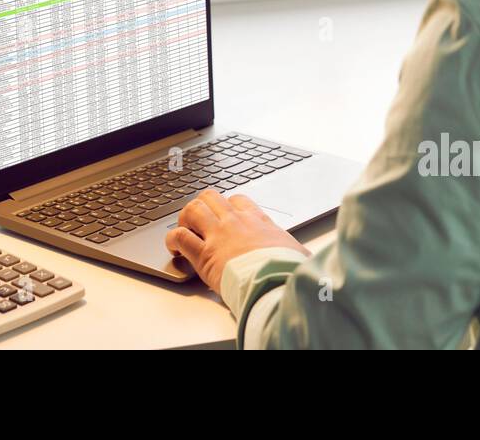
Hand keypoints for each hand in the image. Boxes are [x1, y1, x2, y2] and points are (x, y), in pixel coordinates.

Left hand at [165, 189, 308, 294]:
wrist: (276, 281)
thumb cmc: (289, 270)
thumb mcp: (297, 253)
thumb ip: (293, 250)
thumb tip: (306, 258)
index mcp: (258, 221)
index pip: (237, 200)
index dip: (227, 206)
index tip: (224, 216)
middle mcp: (235, 222)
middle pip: (211, 197)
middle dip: (202, 205)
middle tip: (198, 220)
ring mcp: (218, 236)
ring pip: (193, 209)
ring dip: (185, 217)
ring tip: (184, 228)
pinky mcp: (204, 254)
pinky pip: (180, 236)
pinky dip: (173, 239)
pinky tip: (173, 248)